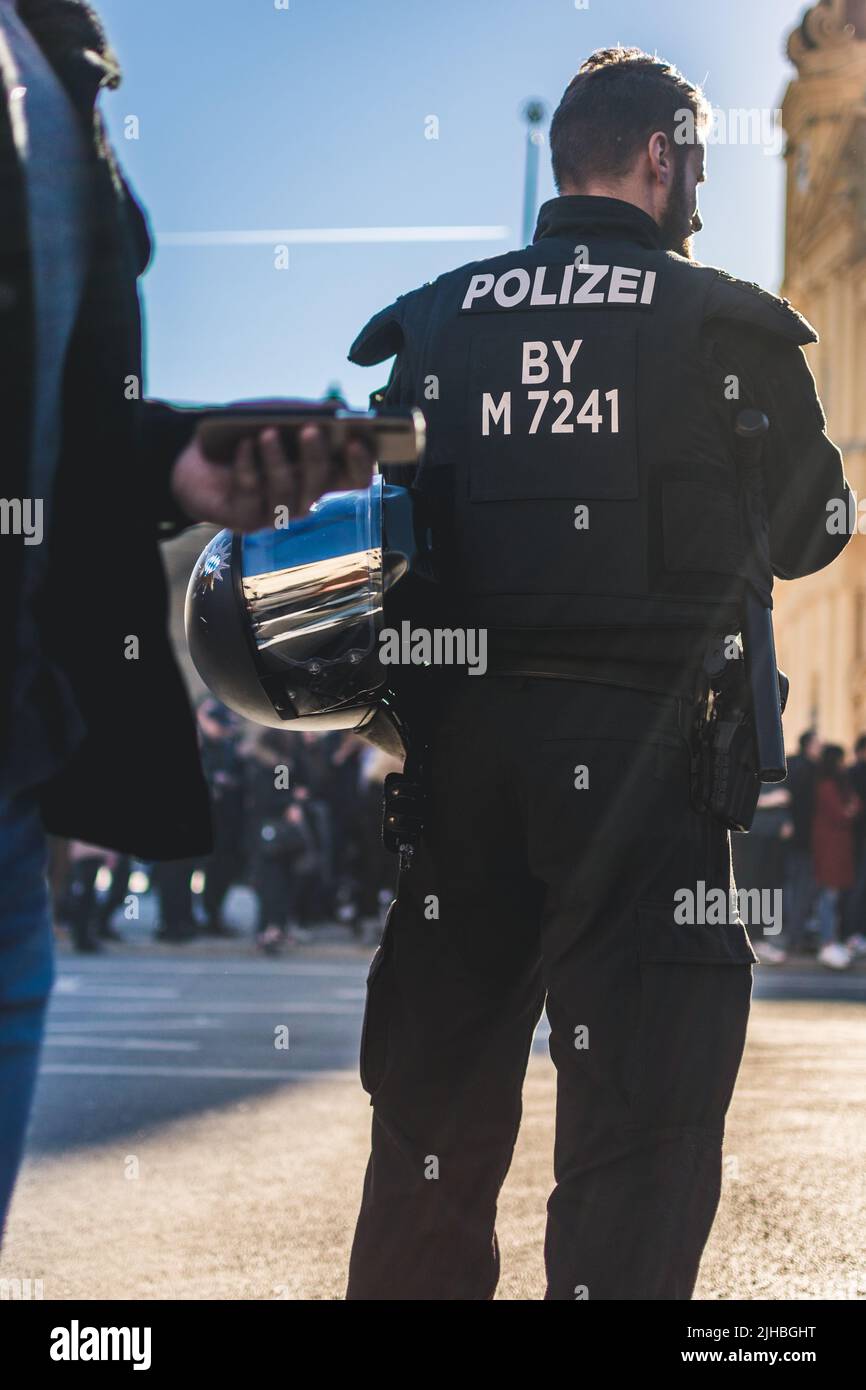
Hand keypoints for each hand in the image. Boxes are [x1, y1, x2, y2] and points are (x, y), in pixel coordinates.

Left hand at [170, 425, 375, 531]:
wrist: (193, 458)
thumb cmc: (242, 434)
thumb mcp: (274, 414)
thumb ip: (303, 411)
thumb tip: (335, 408)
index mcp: (320, 472)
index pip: (355, 476)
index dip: (362, 463)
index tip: (357, 441)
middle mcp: (304, 496)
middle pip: (321, 482)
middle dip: (317, 456)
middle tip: (311, 430)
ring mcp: (276, 512)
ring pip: (287, 492)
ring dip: (278, 461)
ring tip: (268, 433)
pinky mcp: (246, 520)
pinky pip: (252, 494)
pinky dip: (247, 467)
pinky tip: (243, 446)